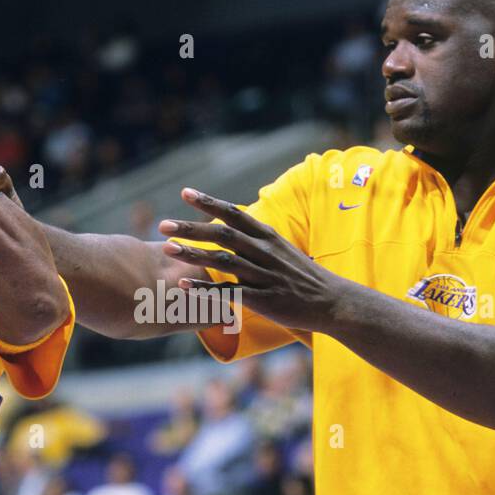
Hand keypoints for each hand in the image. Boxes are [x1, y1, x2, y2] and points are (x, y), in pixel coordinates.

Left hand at [159, 188, 344, 333]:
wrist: (332, 302)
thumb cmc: (303, 276)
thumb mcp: (282, 249)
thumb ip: (256, 239)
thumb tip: (231, 227)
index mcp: (268, 236)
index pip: (234, 214)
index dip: (209, 203)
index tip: (185, 192)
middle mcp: (264, 251)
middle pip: (223, 235)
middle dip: (191, 228)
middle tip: (163, 224)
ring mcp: (264, 275)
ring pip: (223, 261)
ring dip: (193, 254)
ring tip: (167, 249)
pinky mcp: (263, 298)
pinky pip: (230, 292)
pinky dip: (206, 289)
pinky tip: (184, 287)